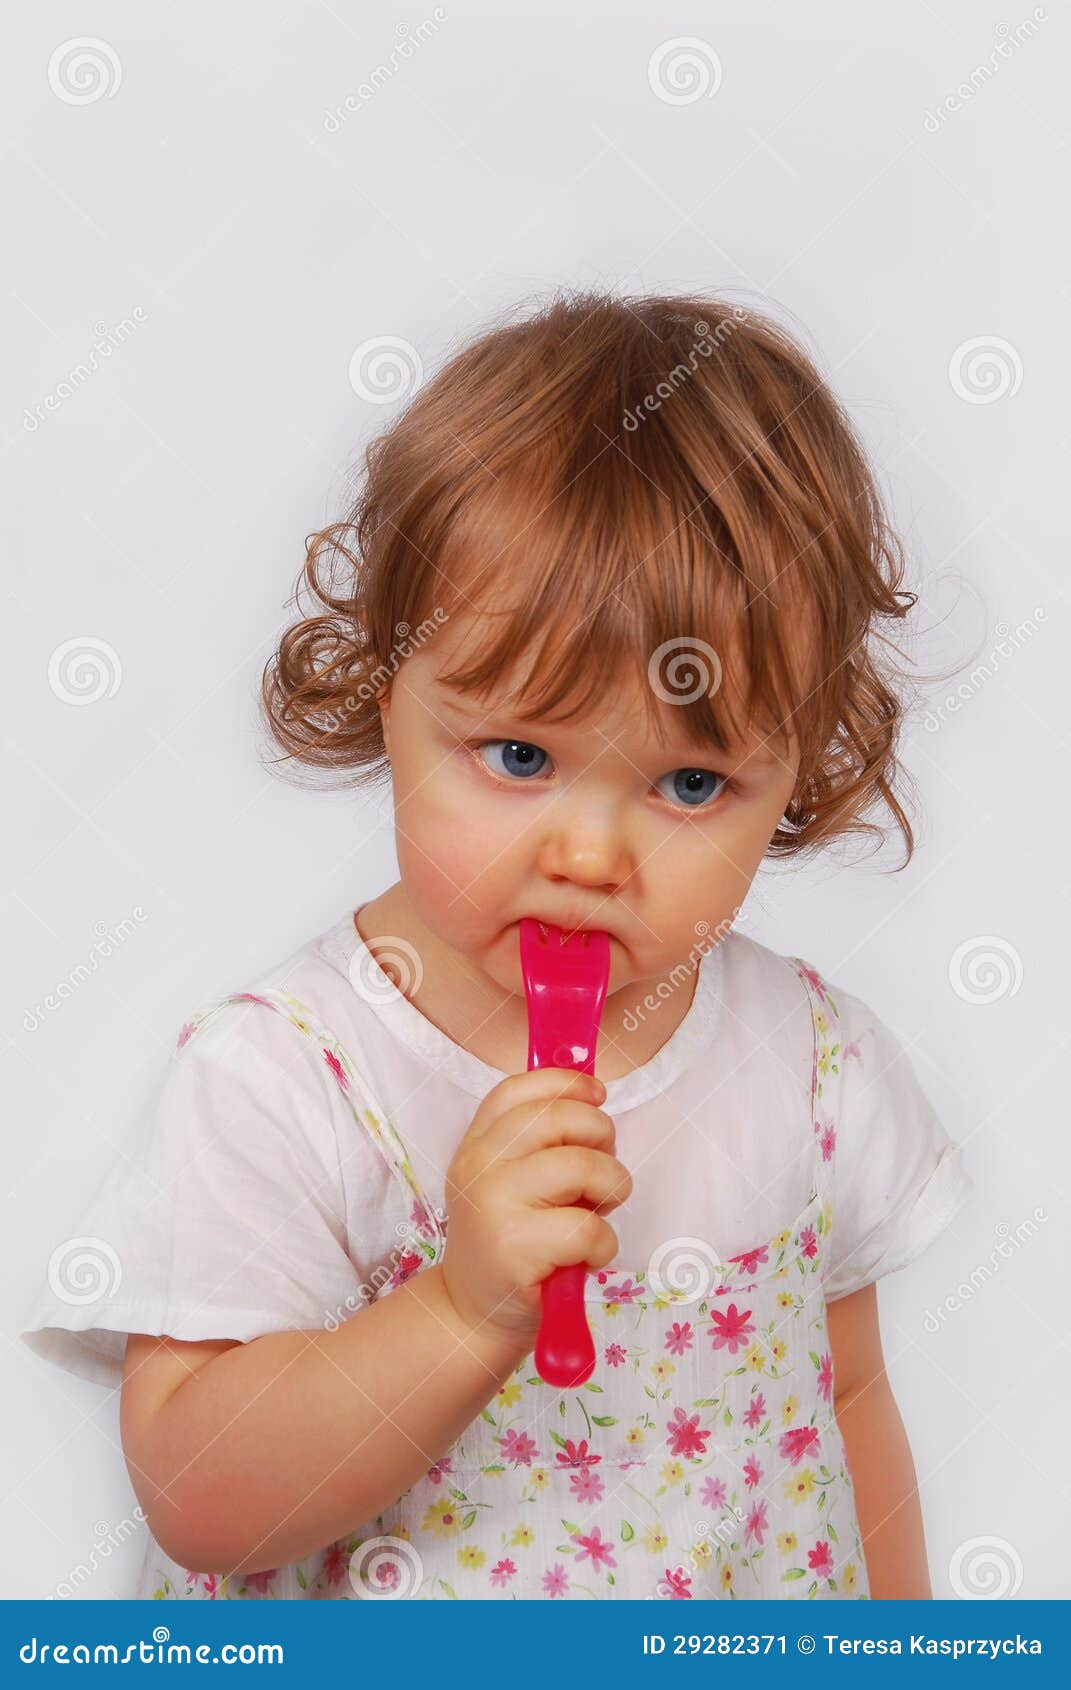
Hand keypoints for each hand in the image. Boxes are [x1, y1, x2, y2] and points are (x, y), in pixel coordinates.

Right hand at [440, 1068, 631, 1345]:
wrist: (471, 1316)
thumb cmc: (509, 1244)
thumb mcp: (510, 1183)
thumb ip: (539, 1142)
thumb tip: (592, 1092)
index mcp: (476, 1145)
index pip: (518, 1090)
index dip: (565, 1082)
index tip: (598, 1095)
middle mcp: (478, 1166)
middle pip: (559, 1118)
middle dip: (602, 1137)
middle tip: (604, 1172)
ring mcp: (492, 1205)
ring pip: (581, 1166)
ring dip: (611, 1188)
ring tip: (598, 1213)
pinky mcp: (514, 1248)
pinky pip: (588, 1228)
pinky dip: (604, 1244)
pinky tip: (587, 1257)